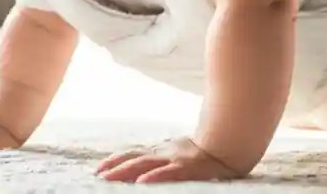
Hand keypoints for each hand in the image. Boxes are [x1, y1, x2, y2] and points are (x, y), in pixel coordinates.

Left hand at [96, 137, 243, 183]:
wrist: (229, 143)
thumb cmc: (205, 152)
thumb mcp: (180, 154)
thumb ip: (165, 160)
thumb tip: (147, 171)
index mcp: (162, 151)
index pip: (134, 154)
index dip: (116, 160)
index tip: (99, 169)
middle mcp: (165, 154)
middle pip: (135, 159)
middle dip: (115, 168)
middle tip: (98, 176)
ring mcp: (175, 160)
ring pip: (146, 165)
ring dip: (126, 172)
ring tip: (109, 179)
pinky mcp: (188, 168)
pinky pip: (169, 173)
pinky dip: (155, 177)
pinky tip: (143, 183)